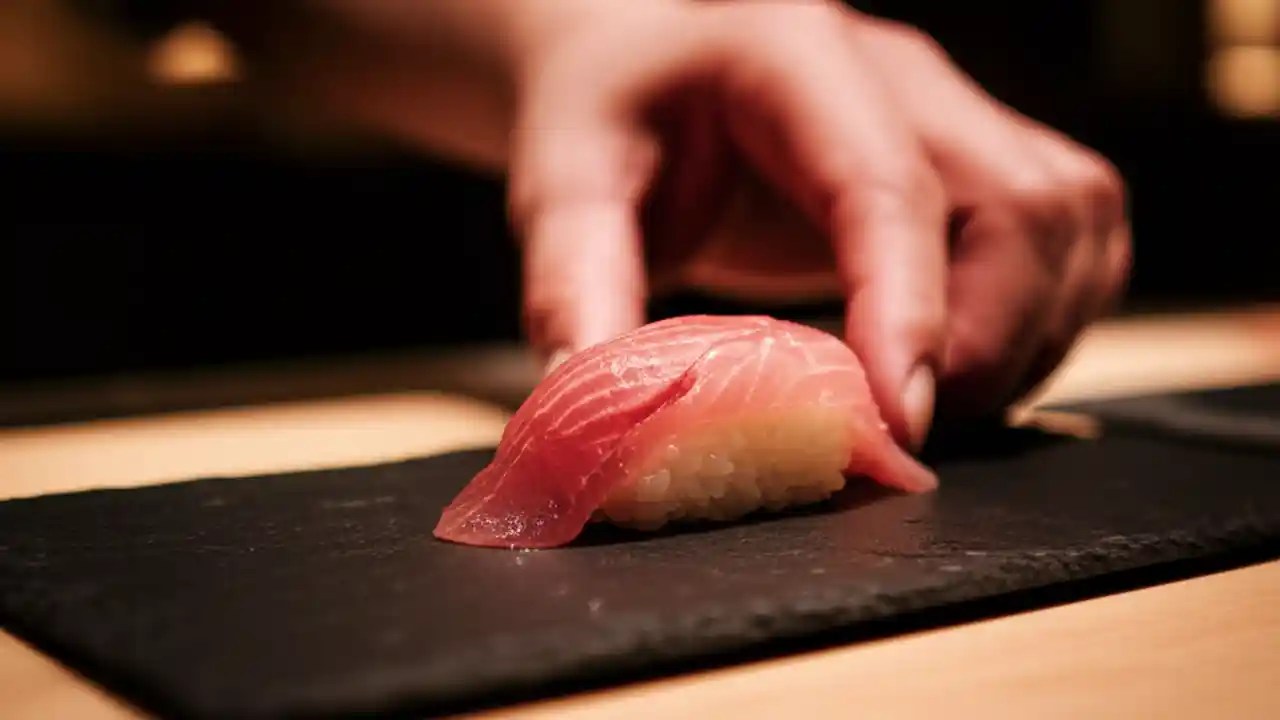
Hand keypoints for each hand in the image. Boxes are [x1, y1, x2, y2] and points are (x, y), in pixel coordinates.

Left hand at [510, 0, 1130, 448]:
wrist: (646, 70)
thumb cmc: (608, 114)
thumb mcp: (567, 184)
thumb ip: (575, 289)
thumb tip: (592, 414)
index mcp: (790, 55)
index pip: (886, 185)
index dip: (908, 311)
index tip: (896, 425)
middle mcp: (897, 74)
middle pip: (1020, 204)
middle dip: (985, 342)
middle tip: (897, 426)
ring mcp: (949, 111)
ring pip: (1071, 218)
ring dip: (1026, 335)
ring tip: (929, 400)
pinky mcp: (976, 155)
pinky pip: (1075, 231)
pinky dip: (1048, 314)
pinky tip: (965, 358)